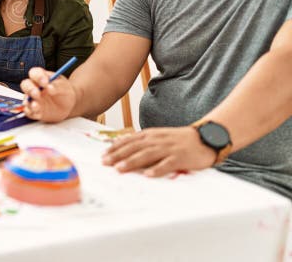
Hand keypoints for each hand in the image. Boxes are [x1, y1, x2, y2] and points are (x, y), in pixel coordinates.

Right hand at [19, 67, 76, 122]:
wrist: (68, 105)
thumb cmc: (65, 92)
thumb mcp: (64, 87)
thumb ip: (57, 86)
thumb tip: (50, 87)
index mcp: (41, 77)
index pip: (34, 73)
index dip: (37, 76)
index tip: (45, 83)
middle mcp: (34, 87)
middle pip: (25, 85)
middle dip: (29, 89)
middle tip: (37, 94)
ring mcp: (33, 99)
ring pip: (26, 99)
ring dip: (29, 103)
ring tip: (36, 106)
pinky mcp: (34, 110)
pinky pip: (28, 112)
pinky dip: (31, 112)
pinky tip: (37, 113)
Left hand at [102, 127, 216, 176]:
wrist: (206, 137)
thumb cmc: (179, 140)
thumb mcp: (159, 136)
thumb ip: (143, 141)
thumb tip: (122, 145)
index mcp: (151, 135)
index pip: (129, 141)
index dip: (115, 148)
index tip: (103, 155)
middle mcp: (157, 140)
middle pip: (134, 148)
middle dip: (118, 155)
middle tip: (105, 163)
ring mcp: (169, 149)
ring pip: (147, 155)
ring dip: (132, 162)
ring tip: (120, 169)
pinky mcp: (180, 157)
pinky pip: (167, 164)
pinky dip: (157, 169)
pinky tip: (148, 175)